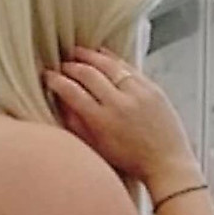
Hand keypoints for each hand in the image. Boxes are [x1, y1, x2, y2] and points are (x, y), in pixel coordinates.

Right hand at [41, 44, 196, 183]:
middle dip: (71, 66)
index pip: (72, 92)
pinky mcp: (151, 87)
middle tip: (62, 65)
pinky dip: (112, 58)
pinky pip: (127, 66)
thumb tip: (61, 104)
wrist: (166, 162)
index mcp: (102, 121)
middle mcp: (118, 103)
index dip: (56, 81)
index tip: (47, 76)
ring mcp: (137, 92)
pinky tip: (102, 54)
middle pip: (88, 74)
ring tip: (77, 52)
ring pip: (108, 65)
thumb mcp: (98, 149)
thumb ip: (77, 125)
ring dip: (90, 56)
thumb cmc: (130, 161)